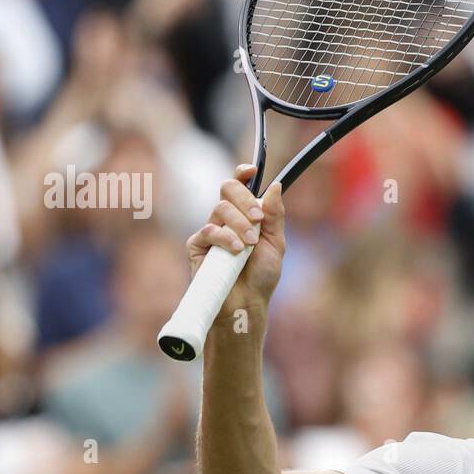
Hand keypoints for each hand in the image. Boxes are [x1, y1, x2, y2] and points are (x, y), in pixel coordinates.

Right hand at [187, 165, 285, 322]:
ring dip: (240, 224)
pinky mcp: (197, 245)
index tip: (252, 170)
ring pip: (220, 209)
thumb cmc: (261, 276)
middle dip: (245, 200)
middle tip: (258, 220)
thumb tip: (276, 185)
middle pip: (227, 189)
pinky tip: (236, 250)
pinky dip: (225, 238)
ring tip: (250, 245)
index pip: (240, 186)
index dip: (243, 174)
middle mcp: (226, 219)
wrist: (247, 302)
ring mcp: (211, 231)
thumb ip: (274, 215)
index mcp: (245, 215)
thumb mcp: (276, 243)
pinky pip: (209, 230)